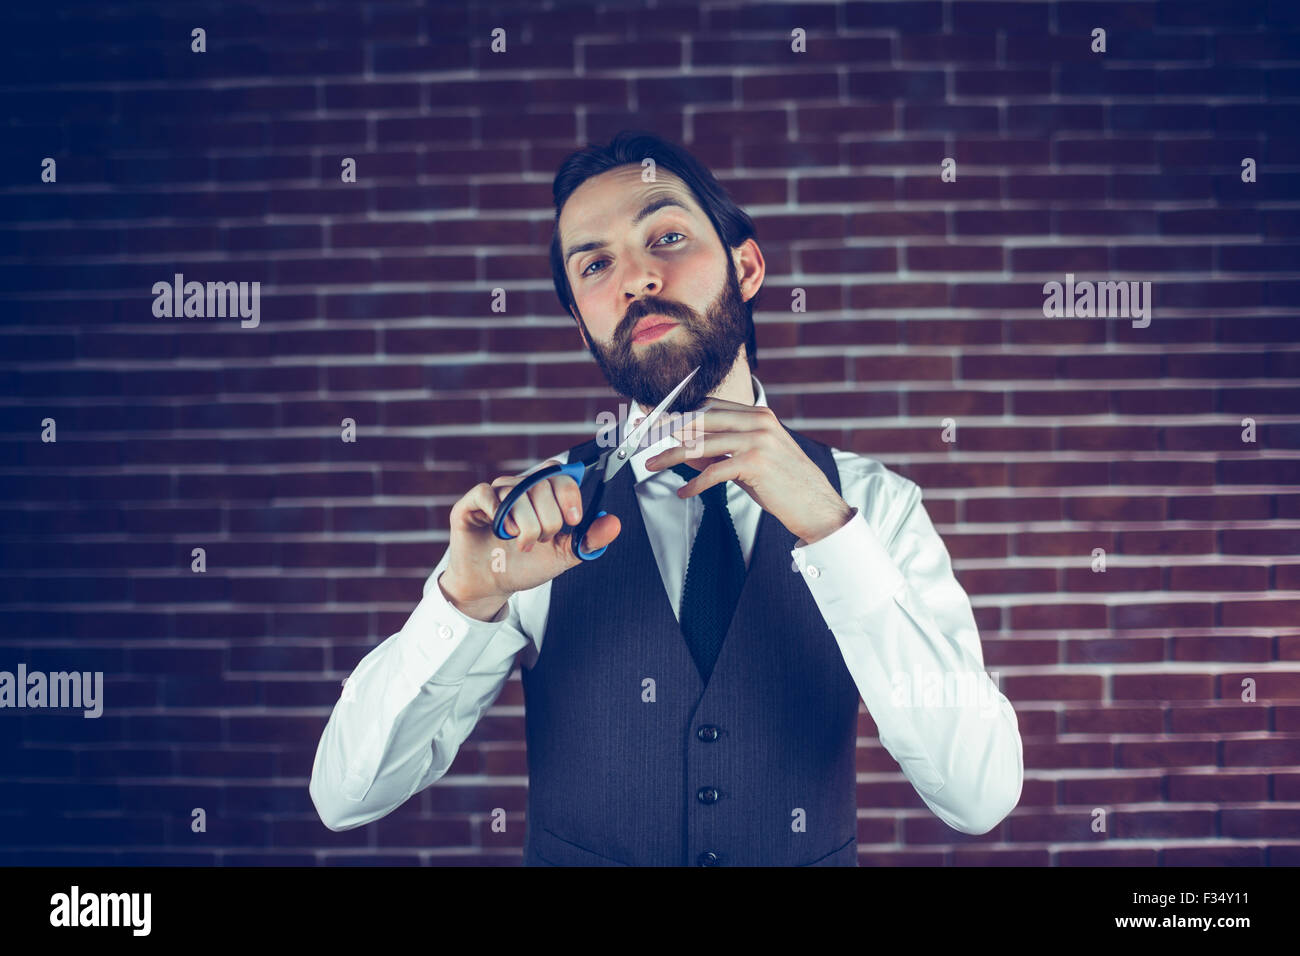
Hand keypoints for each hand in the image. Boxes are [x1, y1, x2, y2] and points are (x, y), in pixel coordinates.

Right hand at [442, 460, 621, 605]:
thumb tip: (614, 523)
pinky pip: (487, 494)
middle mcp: (519, 488)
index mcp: (542, 494)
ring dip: (525, 526)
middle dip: (548, 520)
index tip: (573, 520)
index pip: (561, 474)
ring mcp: (495, 494)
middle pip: (541, 485)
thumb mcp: (564, 554)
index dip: (569, 495)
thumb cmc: (526, 565)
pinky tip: (501, 532)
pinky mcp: (471, 505)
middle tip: (540, 540)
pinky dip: (498, 514)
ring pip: (517, 493)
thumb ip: (589, 539)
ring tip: (521, 543)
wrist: (493, 586)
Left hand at [643, 399, 852, 542]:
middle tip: (643, 436)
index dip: (679, 411)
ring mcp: (758, 440)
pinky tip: (683, 492)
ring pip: (702, 443)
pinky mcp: (756, 463)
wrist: (817, 506)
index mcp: (758, 414)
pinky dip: (695, 483)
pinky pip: (714, 471)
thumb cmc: (784, 486)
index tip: (654, 417)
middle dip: (667, 427)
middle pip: (700, 418)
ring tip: (651, 464)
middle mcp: (758, 421)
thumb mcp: (748, 464)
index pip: (709, 405)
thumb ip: (718, 454)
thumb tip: (683, 452)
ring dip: (671, 455)